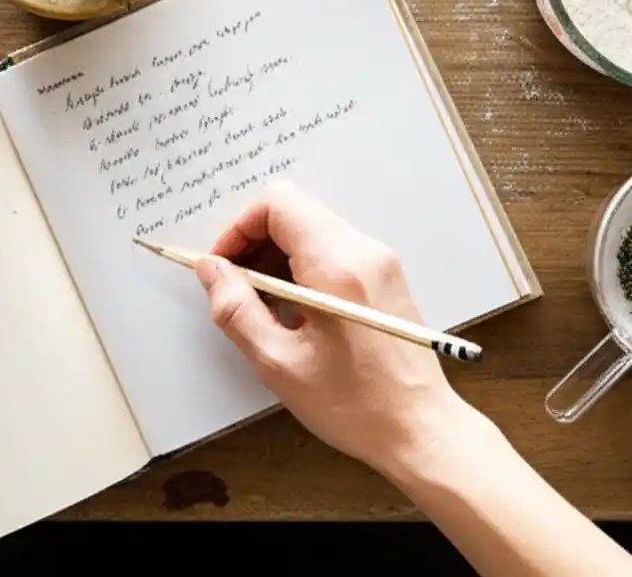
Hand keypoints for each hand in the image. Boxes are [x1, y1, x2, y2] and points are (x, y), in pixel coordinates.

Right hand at [194, 181, 480, 473]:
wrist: (421, 428)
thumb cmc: (356, 405)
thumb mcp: (278, 362)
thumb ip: (235, 309)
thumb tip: (210, 270)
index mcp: (338, 266)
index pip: (277, 203)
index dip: (237, 228)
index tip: (221, 266)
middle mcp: (364, 251)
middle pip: (293, 212)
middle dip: (252, 243)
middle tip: (234, 290)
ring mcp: (379, 261)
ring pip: (309, 230)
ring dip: (274, 258)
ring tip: (261, 309)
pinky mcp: (383, 276)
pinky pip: (330, 250)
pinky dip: (299, 268)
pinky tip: (291, 313)